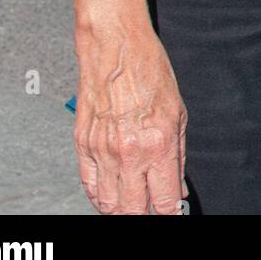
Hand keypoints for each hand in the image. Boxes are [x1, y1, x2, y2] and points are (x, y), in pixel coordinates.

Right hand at [74, 8, 187, 214]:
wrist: (114, 44)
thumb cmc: (148, 68)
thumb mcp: (178, 111)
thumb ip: (178, 155)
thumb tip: (177, 185)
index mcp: (158, 143)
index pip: (165, 200)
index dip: (170, 212)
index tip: (172, 213)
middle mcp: (129, 151)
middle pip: (134, 210)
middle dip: (145, 215)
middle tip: (151, 208)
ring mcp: (102, 150)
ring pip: (108, 204)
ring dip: (121, 209)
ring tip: (132, 203)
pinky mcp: (82, 144)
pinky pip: (88, 185)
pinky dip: (99, 195)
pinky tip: (110, 192)